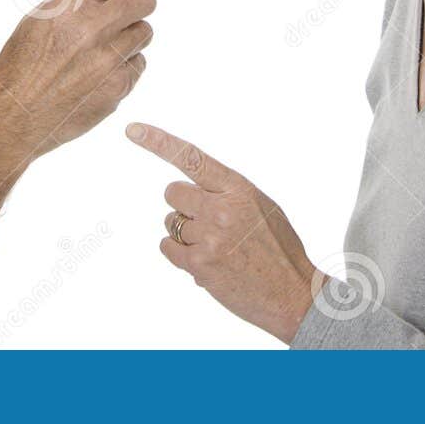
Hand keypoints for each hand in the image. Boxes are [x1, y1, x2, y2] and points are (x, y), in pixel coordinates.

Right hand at [0, 0, 186, 206]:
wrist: (12, 119)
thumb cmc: (21, 65)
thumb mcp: (38, 18)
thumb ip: (78, 1)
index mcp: (68, 4)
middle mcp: (91, 27)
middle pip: (144, 0)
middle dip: (137, 5)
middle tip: (115, 18)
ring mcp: (107, 59)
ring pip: (144, 33)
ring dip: (128, 39)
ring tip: (95, 55)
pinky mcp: (117, 88)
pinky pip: (138, 65)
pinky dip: (124, 69)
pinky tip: (95, 79)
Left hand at [126, 122, 317, 343]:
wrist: (291, 292)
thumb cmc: (278, 249)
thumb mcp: (261, 207)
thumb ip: (228, 193)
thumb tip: (193, 191)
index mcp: (239, 188)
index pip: (191, 158)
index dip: (159, 142)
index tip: (133, 130)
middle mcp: (221, 208)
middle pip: (173, 193)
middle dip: (184, 206)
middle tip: (207, 223)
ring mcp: (209, 237)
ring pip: (171, 223)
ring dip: (187, 235)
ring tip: (218, 248)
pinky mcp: (199, 264)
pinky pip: (168, 248)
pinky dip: (180, 255)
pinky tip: (206, 262)